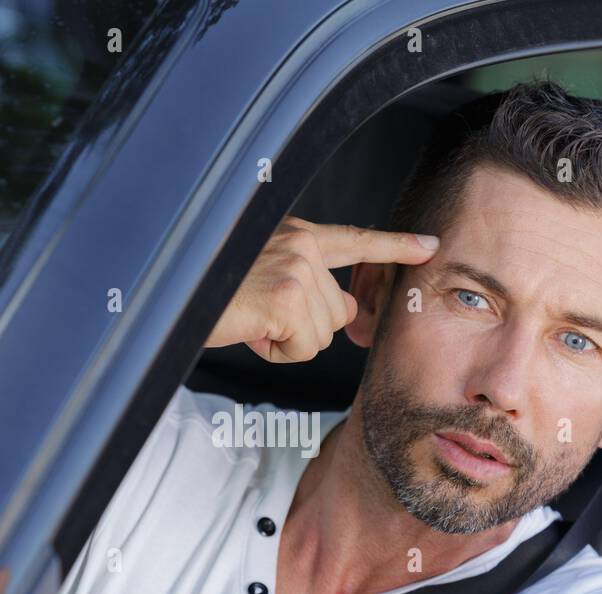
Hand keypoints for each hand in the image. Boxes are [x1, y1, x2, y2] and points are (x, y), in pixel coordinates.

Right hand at [205, 215, 438, 361]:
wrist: (171, 300)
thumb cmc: (207, 293)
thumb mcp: (261, 276)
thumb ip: (305, 285)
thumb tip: (345, 311)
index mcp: (294, 234)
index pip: (354, 240)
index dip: (394, 245)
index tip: (429, 246)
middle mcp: (301, 244)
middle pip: (339, 311)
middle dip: (304, 328)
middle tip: (260, 315)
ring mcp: (297, 268)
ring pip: (322, 334)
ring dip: (287, 341)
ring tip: (252, 320)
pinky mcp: (288, 298)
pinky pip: (304, 347)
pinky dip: (277, 351)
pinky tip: (251, 329)